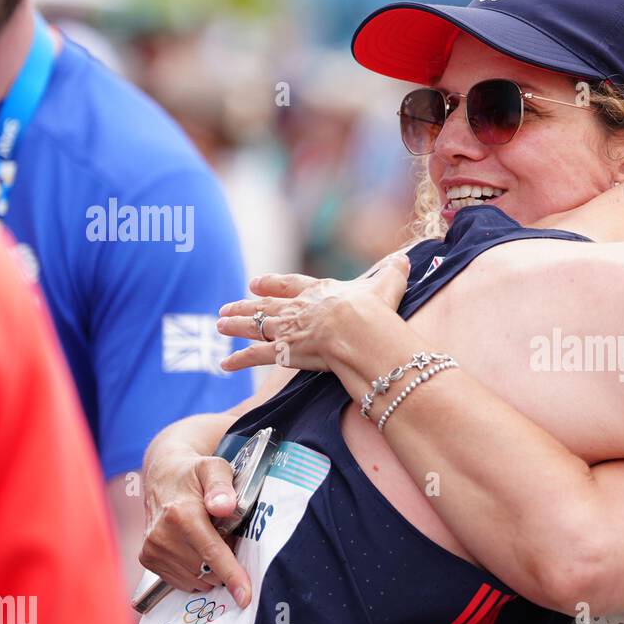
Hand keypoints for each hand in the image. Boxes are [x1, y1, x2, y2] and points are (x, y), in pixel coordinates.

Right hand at [139, 445, 251, 607]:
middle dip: (225, 564)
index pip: (212, 553)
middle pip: (207, 571)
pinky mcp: (147, 558)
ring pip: (196, 580)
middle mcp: (162, 535)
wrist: (163, 475)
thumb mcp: (215, 468)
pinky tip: (196, 550)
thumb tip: (225, 506)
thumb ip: (222, 486)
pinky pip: (182, 581)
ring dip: (211, 569)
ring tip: (209, 540)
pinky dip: (196, 573)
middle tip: (226, 537)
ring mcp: (152, 549)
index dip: (232, 577)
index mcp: (182, 515)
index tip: (245, 598)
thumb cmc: (195, 474)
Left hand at [216, 254, 410, 372]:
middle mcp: (298, 308)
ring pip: (256, 326)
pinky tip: (224, 365)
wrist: (358, 330)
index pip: (291, 285)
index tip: (256, 282)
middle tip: (226, 306)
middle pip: (266, 306)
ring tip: (219, 326)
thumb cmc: (374, 309)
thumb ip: (393, 272)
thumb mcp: (387, 284)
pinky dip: (239, 360)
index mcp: (319, 291)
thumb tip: (404, 258)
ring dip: (236, 327)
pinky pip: (256, 357)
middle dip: (246, 306)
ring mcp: (289, 329)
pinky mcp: (285, 351)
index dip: (273, 284)